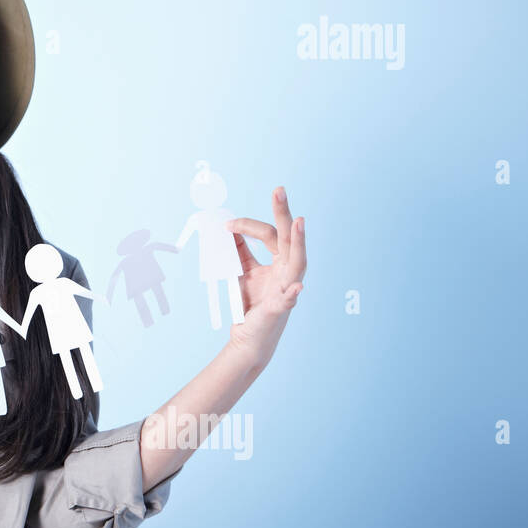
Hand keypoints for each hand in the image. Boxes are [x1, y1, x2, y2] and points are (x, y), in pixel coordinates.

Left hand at [223, 186, 306, 368]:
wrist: (248, 337)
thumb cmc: (250, 303)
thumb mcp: (242, 272)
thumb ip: (240, 251)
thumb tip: (229, 228)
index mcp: (280, 262)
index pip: (271, 234)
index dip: (250, 225)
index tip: (227, 224)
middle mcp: (288, 272)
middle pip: (289, 238)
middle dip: (284, 213)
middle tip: (279, 190)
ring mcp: (287, 289)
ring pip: (298, 262)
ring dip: (299, 242)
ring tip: (299, 222)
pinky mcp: (279, 309)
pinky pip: (289, 299)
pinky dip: (293, 293)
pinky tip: (297, 286)